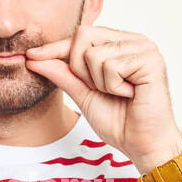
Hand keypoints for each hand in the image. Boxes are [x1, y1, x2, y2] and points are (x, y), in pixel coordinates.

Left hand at [24, 25, 181, 172]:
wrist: (143, 144)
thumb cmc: (120, 121)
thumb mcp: (83, 94)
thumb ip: (63, 74)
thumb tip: (33, 58)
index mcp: (120, 44)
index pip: (82, 36)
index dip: (56, 48)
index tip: (31, 56)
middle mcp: (134, 40)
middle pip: (83, 37)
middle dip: (81, 69)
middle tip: (103, 90)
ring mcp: (144, 48)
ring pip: (94, 55)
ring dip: (100, 83)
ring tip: (120, 94)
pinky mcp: (151, 59)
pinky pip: (110, 66)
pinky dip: (113, 87)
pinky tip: (130, 94)